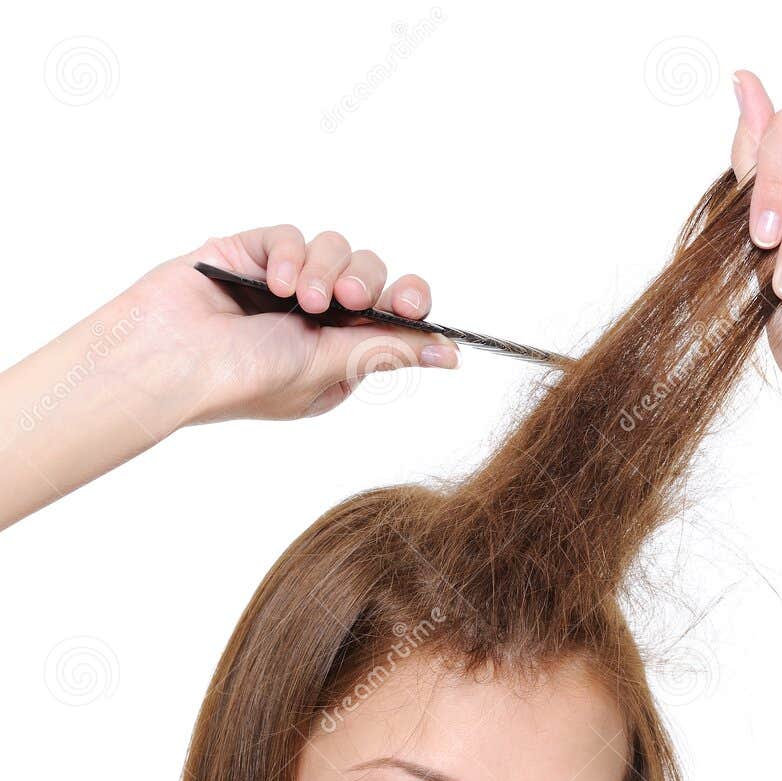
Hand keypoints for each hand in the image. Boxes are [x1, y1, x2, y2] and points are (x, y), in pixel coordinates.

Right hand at [126, 225, 459, 425]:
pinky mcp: (251, 253)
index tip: (410, 304)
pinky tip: (274, 281)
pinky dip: (289, 252)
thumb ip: (385, 350)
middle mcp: (314, 320)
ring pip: (335, 249)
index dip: (407, 303)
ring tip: (300, 299)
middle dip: (366, 284)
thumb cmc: (241, 380)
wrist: (168, 360)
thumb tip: (448, 354)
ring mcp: (283, 284)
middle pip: (370, 277)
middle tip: (349, 302)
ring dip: (324, 269)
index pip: (392, 320)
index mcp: (337, 358)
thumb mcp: (325, 368)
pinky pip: (289, 234)